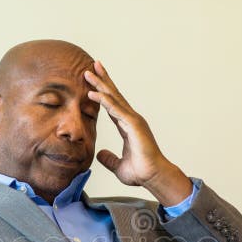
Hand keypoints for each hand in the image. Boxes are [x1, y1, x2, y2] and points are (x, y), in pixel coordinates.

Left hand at [85, 61, 191, 205]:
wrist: (153, 177)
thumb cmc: (141, 172)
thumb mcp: (119, 166)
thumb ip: (109, 159)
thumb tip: (100, 155)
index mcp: (127, 126)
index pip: (112, 105)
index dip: (103, 92)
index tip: (94, 80)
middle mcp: (131, 119)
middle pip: (113, 95)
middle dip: (103, 79)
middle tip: (92, 65)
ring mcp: (133, 120)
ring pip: (113, 98)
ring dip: (100, 84)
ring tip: (88, 72)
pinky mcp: (134, 125)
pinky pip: (116, 110)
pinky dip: (104, 101)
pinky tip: (94, 93)